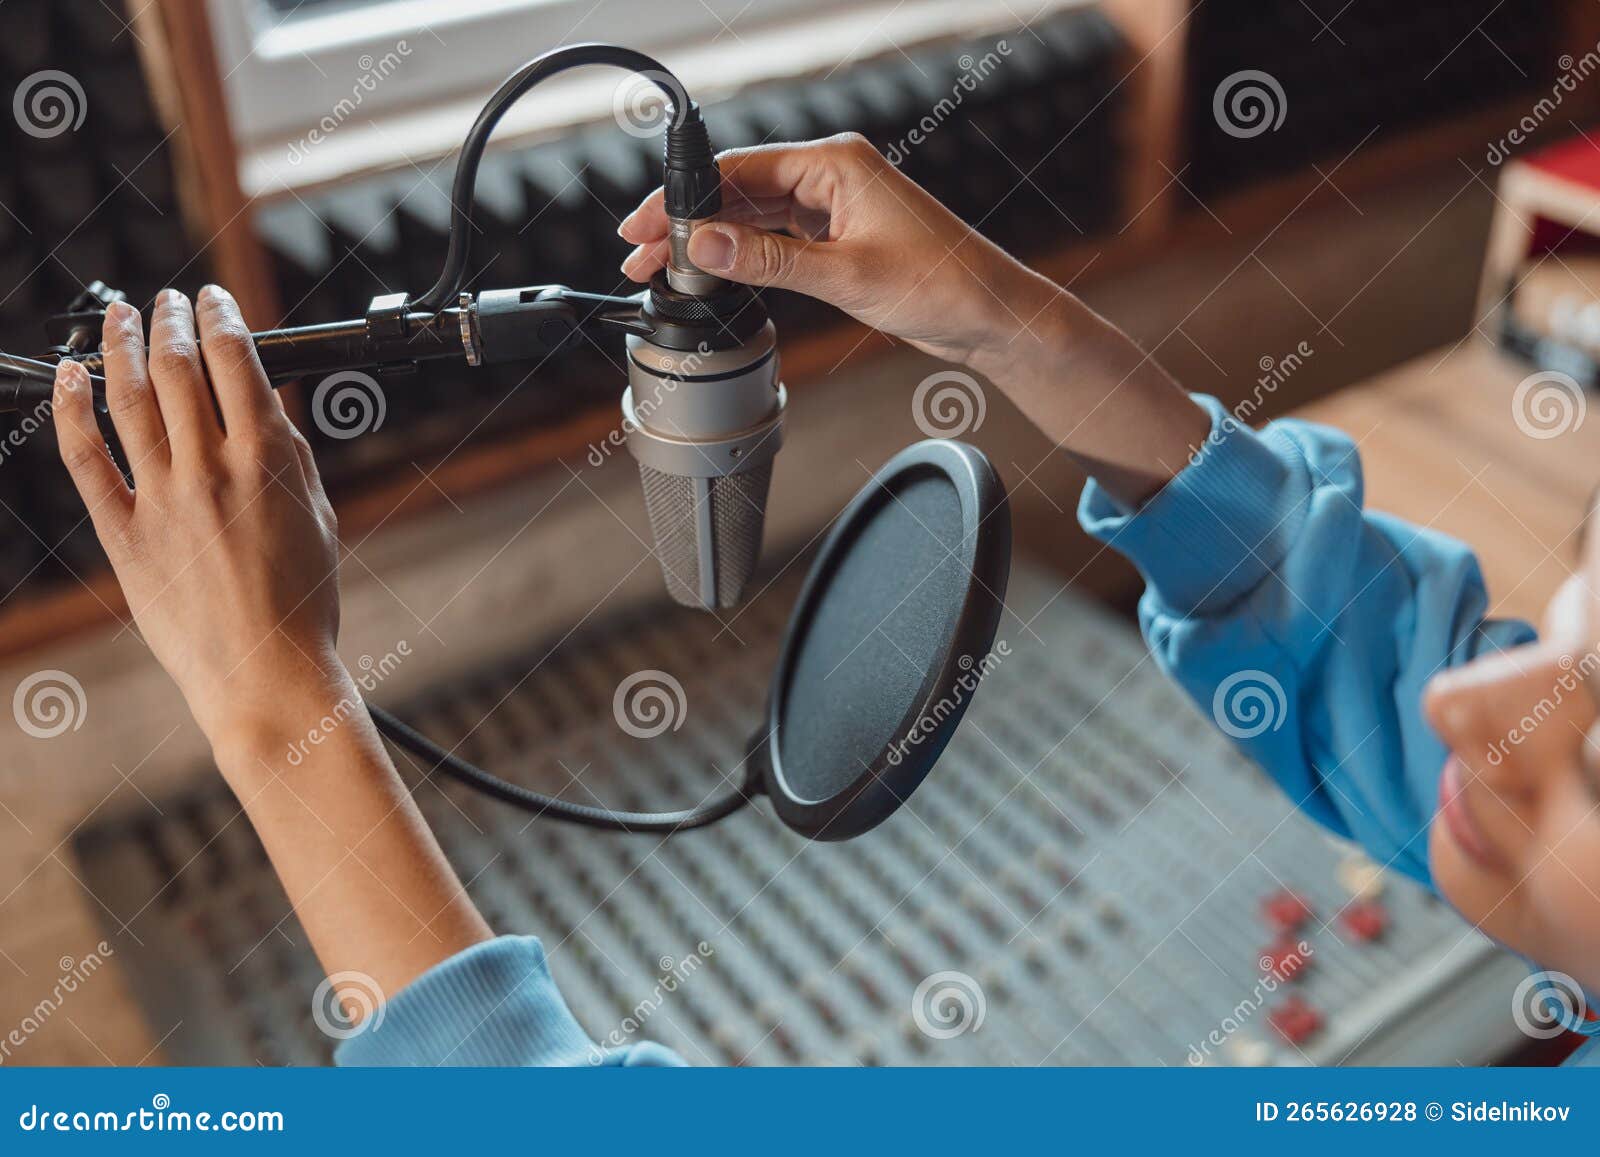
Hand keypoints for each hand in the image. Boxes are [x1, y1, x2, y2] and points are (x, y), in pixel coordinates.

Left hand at [53, 287, 344, 750]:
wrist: (265, 672)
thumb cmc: (303, 601)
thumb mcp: (318, 515)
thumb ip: (291, 454)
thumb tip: (268, 403)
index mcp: (268, 459)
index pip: (236, 359)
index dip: (221, 315)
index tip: (213, 298)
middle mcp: (210, 468)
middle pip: (178, 366)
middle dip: (171, 318)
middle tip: (168, 299)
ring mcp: (161, 499)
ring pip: (128, 397)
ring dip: (123, 344)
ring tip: (121, 314)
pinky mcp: (124, 533)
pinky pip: (87, 458)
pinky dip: (73, 408)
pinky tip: (71, 375)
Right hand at [618, 133, 1059, 373]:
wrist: (989, 314)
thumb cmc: (940, 284)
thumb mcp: (845, 275)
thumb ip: (769, 261)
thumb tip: (702, 245)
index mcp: (835, 163)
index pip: (738, 170)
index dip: (683, 199)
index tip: (643, 225)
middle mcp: (831, 176)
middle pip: (738, 191)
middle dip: (687, 223)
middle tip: (640, 254)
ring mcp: (834, 206)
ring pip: (753, 218)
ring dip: (710, 242)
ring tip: (664, 269)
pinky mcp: (838, 237)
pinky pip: (776, 238)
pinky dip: (742, 256)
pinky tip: (713, 273)